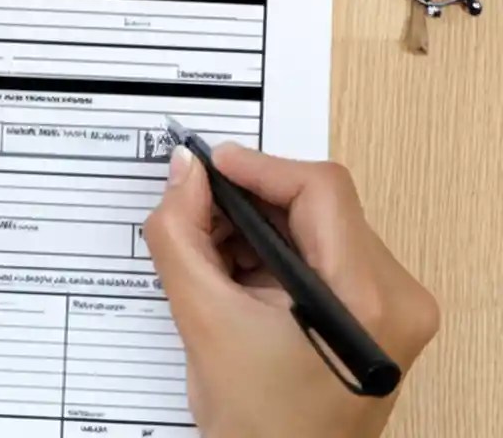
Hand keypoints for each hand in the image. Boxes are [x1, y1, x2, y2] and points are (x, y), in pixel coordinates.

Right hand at [144, 144, 439, 437]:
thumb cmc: (260, 425)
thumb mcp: (203, 320)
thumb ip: (181, 235)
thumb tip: (184, 175)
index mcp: (365, 299)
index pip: (320, 190)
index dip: (257, 167)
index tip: (209, 166)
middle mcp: (397, 297)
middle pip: (320, 206)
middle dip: (250, 203)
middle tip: (195, 210)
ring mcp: (393, 306)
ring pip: (319, 227)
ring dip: (259, 229)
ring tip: (210, 254)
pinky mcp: (378, 313)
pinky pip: (324, 255)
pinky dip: (275, 253)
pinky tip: (236, 276)